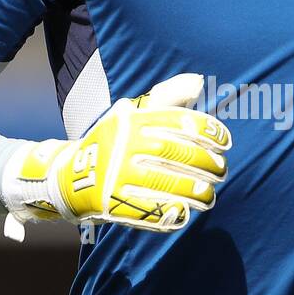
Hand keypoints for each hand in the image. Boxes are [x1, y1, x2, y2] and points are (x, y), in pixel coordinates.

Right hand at [1, 73, 230, 239]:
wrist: (68, 176)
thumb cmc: (112, 143)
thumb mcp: (132, 113)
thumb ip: (166, 98)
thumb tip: (198, 82)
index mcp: (133, 121)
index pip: (179, 122)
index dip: (208, 132)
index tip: (225, 142)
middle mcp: (124, 145)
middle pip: (178, 155)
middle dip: (207, 164)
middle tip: (221, 171)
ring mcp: (116, 175)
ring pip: (167, 184)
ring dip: (195, 191)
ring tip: (209, 195)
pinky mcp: (110, 202)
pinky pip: (147, 211)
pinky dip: (170, 213)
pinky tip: (185, 212)